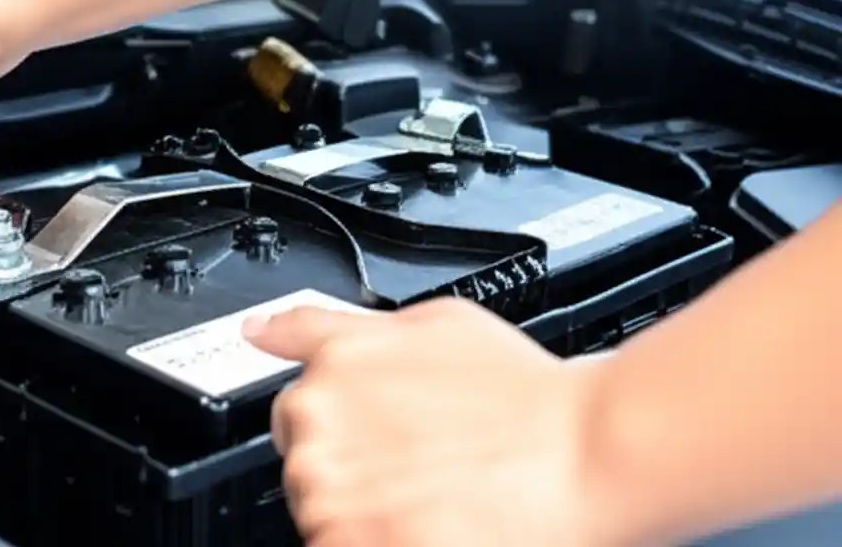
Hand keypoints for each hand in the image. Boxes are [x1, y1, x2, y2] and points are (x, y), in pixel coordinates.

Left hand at [243, 298, 615, 546]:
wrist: (587, 452)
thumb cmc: (522, 392)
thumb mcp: (425, 323)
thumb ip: (327, 327)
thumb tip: (259, 329)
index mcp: (325, 373)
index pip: (294, 416)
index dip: (346, 432)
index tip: (383, 441)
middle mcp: (317, 431)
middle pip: (306, 471)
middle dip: (354, 475)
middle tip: (421, 471)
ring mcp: (331, 495)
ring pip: (322, 518)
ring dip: (364, 516)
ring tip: (432, 499)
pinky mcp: (353, 543)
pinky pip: (340, 546)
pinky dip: (377, 540)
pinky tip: (427, 525)